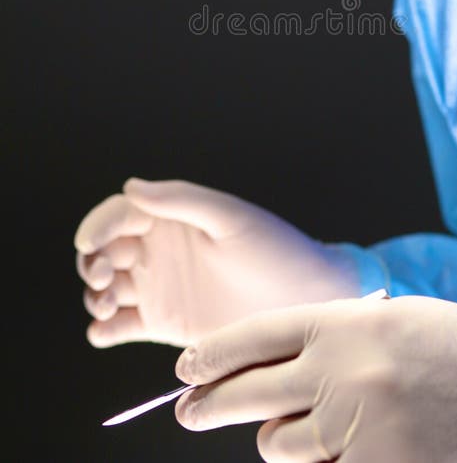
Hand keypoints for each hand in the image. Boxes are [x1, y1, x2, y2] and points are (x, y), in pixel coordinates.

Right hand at [74, 178, 359, 348]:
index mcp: (172, 218)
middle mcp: (159, 250)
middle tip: (104, 276)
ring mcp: (159, 287)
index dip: (99, 225)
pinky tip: (105, 332)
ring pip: (107, 288)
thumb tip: (131, 186)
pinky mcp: (163, 324)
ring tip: (107, 303)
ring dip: (95, 294)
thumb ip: (181, 200)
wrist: (305, 297)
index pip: (121, 215)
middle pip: (106, 251)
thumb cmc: (274, 247)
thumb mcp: (230, 218)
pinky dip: (103, 330)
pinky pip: (121, 327)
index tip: (89, 242)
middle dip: (93, 261)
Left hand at [174, 294, 456, 462]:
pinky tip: (359, 446)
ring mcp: (353, 426)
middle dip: (209, 403)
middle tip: (189, 408)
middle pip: (248, 391)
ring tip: (323, 424)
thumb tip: (272, 376)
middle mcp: (338, 371)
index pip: (255, 336)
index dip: (212, 352)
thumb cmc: (453, 348)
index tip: (185, 367)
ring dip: (286, 438)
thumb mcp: (385, 323)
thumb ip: (328, 342)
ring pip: (280, 443)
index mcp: (343, 323)